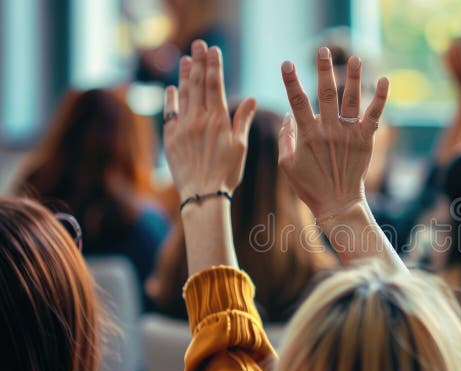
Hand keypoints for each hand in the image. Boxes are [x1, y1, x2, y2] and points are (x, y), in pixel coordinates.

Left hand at [162, 40, 256, 201]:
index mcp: (218, 120)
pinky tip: (172, 88)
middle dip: (199, 62)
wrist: (203, 194)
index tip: (214, 50)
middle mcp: (199, 120)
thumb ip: (242, 120)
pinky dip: (170, 99)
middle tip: (198, 44)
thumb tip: (250, 98)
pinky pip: (169, 113)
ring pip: (183, 95)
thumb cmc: (227, 173)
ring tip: (186, 59)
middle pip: (198, 84)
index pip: (215, 85)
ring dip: (185, 75)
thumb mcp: (240, 146)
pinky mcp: (171, 138)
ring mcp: (182, 128)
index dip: (214, 65)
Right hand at [278, 47, 388, 217]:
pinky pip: (374, 115)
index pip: (297, 101)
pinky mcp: (365, 140)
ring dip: (353, 77)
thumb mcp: (287, 164)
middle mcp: (329, 130)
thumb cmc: (309, 186)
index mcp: (307, 135)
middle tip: (322, 49)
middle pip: (326, 93)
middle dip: (323, 69)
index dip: (291, 81)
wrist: (337, 203)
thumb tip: (287, 115)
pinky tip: (384, 80)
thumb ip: (286, 138)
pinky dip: (380, 98)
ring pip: (351, 100)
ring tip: (354, 58)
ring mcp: (348, 134)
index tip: (287, 63)